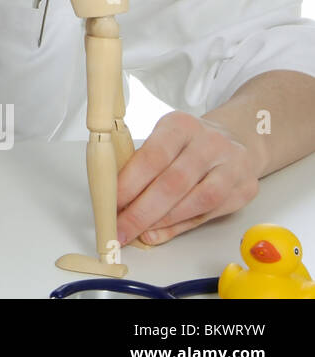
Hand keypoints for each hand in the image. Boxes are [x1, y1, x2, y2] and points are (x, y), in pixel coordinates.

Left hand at [116, 111, 260, 245]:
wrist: (238, 138)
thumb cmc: (189, 143)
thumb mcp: (163, 140)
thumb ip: (143, 166)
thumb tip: (119, 204)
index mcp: (181, 125)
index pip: (152, 157)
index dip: (129, 184)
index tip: (110, 204)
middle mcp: (210, 143)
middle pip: (173, 183)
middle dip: (142, 211)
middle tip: (120, 228)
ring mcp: (232, 166)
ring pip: (196, 202)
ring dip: (163, 222)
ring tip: (139, 232)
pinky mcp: (245, 190)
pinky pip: (209, 214)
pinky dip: (181, 226)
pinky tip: (161, 232)